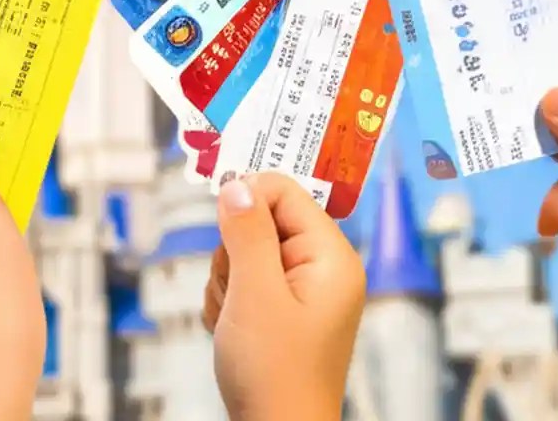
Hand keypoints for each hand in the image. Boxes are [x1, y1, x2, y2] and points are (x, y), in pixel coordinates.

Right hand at [203, 173, 364, 420]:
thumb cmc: (275, 375)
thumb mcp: (255, 294)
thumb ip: (246, 232)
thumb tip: (237, 183)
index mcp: (331, 257)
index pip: (285, 192)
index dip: (248, 202)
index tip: (225, 233)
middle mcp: (322, 269)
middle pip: (259, 221)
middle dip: (234, 255)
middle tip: (241, 295)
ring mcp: (301, 291)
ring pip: (243, 253)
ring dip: (227, 284)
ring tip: (239, 322)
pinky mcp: (281, 309)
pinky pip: (241, 282)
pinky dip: (228, 303)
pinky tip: (235, 331)